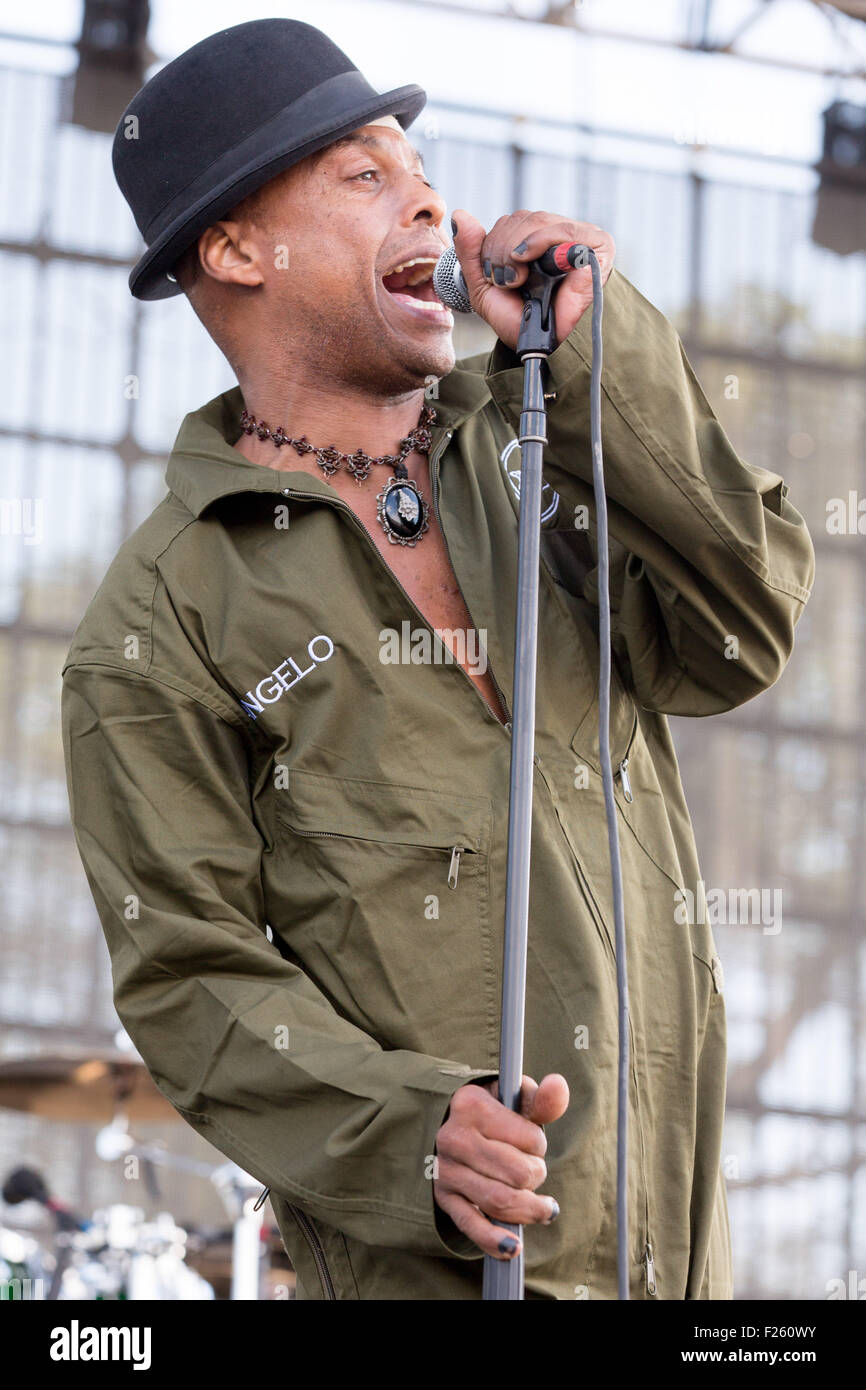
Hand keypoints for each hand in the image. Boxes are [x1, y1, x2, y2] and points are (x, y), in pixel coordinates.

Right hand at [433, 1072, 569, 1259]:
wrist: (451, 1126)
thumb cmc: (494, 1113)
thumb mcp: (516, 1099)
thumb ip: (542, 1098)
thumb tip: (558, 1085)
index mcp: (471, 1105)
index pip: (529, 1139)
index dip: (539, 1144)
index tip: (531, 1141)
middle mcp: (453, 1137)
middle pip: (518, 1174)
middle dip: (536, 1175)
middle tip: (532, 1170)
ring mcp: (447, 1170)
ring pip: (500, 1202)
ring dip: (529, 1208)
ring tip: (542, 1207)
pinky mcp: (445, 1198)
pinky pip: (471, 1225)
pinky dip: (494, 1240)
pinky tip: (513, 1247)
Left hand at [450, 208, 614, 351]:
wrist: (543, 347)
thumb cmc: (519, 322)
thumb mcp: (485, 287)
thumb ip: (470, 251)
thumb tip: (460, 214)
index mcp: (536, 244)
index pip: (510, 222)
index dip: (493, 245)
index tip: (496, 278)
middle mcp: (558, 238)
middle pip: (521, 218)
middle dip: (502, 249)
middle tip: (508, 281)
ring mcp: (579, 240)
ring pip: (537, 220)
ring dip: (517, 249)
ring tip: (520, 279)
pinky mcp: (597, 246)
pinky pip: (562, 229)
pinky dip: (538, 241)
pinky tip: (527, 260)